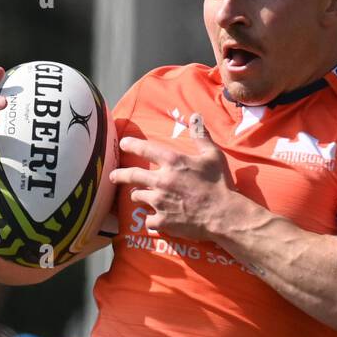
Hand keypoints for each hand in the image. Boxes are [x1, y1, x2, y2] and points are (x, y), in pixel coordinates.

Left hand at [108, 113, 242, 240]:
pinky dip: (151, 219)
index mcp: (173, 162)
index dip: (131, 145)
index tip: (123, 144)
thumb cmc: (220, 184)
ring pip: (137, 197)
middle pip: (131, 175)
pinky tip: (154, 220)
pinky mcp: (162, 221)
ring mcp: (160, 202)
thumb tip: (195, 116)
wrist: (224, 216)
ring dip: (137, 195)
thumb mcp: (213, 156)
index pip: (145, 149)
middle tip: (112, 176)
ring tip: (137, 196)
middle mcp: (162, 180)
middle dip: (119, 175)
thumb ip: (200, 136)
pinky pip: (148, 220)